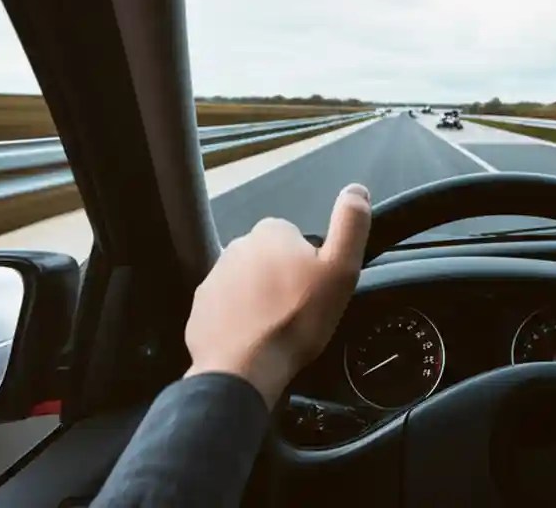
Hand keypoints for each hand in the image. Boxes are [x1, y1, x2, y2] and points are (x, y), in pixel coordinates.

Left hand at [183, 184, 371, 406]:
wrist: (245, 367)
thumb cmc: (298, 318)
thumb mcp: (340, 269)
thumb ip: (351, 224)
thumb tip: (357, 189)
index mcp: (271, 231)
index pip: (297, 239)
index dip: (310, 265)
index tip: (315, 291)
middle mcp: (237, 245)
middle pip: (271, 260)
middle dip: (283, 280)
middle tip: (298, 312)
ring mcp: (213, 276)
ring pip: (248, 283)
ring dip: (260, 299)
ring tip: (276, 329)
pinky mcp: (199, 307)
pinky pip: (226, 307)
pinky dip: (239, 319)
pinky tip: (253, 339)